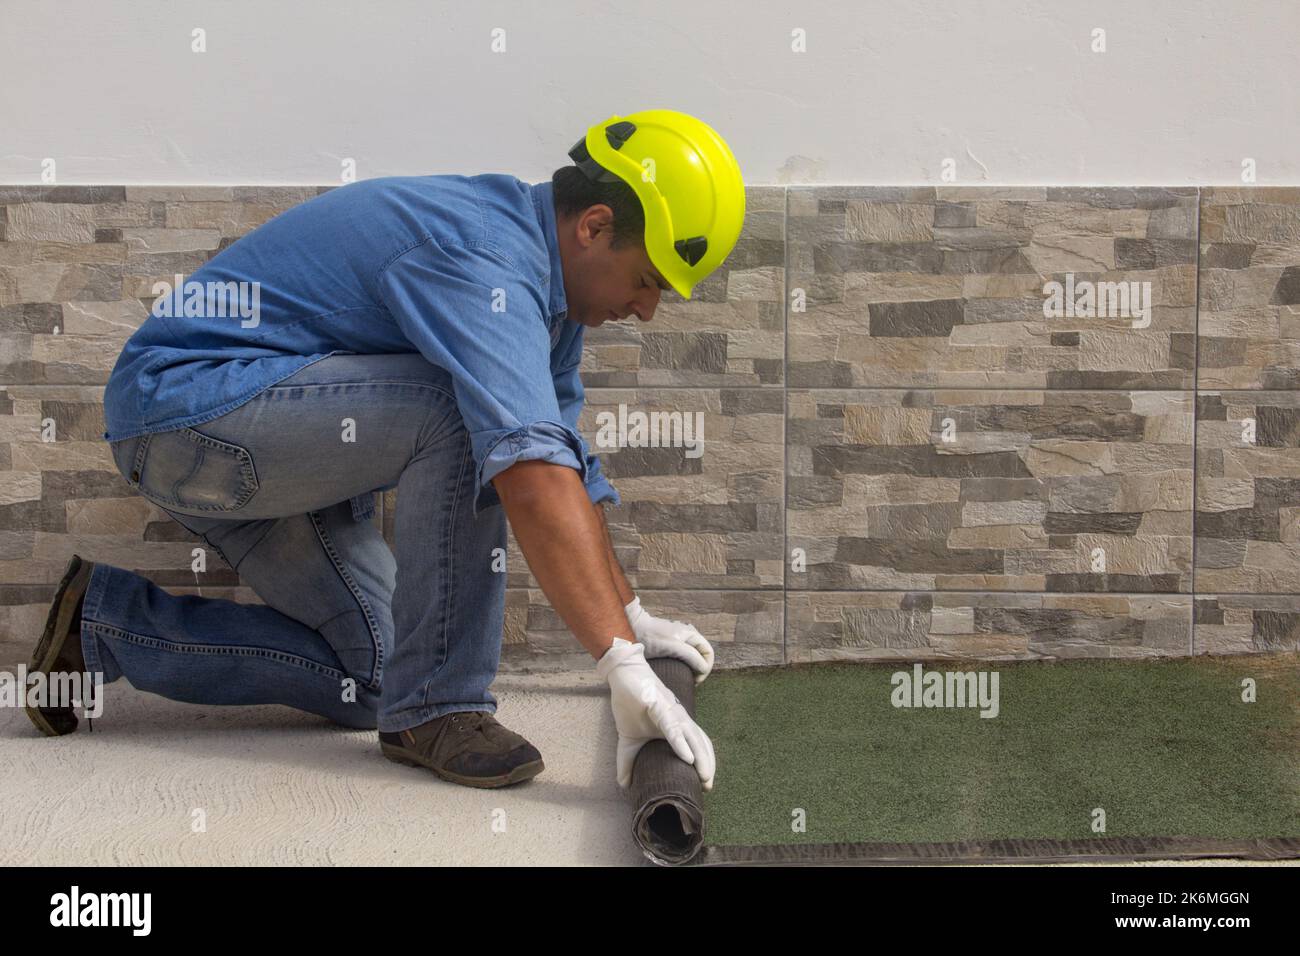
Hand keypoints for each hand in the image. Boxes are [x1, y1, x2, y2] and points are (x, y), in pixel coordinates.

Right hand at [596, 638, 715, 790]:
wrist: (622, 673)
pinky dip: (681, 741)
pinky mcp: (659, 705)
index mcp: (675, 726)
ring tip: (705, 775)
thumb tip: (623, 786)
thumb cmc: (630, 703)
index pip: (696, 746)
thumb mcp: (628, 738)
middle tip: (708, 786)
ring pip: (691, 735)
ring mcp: (671, 711)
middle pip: (700, 743)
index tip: (706, 786)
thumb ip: (627, 761)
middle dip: (707, 764)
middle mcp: (679, 718)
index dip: (703, 764)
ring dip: (700, 756)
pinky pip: (673, 726)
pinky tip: (687, 756)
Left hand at [624, 596, 713, 684]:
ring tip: (685, 679)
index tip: (696, 680)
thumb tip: (704, 669)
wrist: (632, 628)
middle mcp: (688, 636)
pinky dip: (684, 666)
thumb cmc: (651, 637)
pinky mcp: (670, 645)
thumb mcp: (673, 647)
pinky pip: (683, 657)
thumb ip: (691, 656)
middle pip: (702, 655)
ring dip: (692, 669)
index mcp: (692, 634)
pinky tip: (677, 672)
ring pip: (693, 657)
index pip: (708, 653)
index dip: (706, 667)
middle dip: (700, 669)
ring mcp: (679, 640)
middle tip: (692, 682)